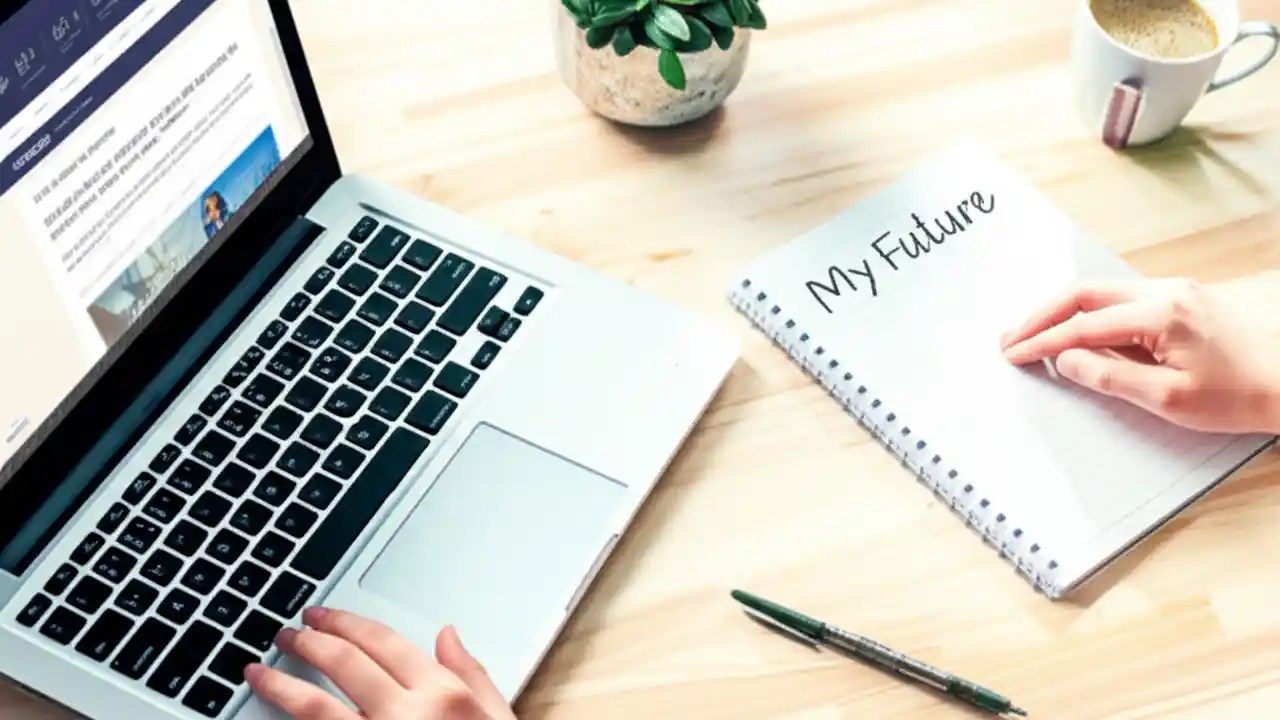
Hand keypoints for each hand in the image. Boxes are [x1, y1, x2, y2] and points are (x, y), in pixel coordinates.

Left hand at [246, 607, 517, 719]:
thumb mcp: (501, 719)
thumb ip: (474, 675)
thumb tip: (448, 635)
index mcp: (444, 696)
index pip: (385, 643)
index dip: (347, 623)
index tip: (321, 616)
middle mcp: (406, 716)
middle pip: (345, 664)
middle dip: (308, 642)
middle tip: (286, 633)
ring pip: (314, 706)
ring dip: (280, 684)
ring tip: (257, 671)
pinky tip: (268, 718)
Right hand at [1000, 278, 1279, 434]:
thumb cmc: (1242, 395)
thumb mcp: (1169, 400)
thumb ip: (1110, 377)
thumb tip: (1068, 359)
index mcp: (1161, 315)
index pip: (1083, 326)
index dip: (1042, 341)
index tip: (1014, 354)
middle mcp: (1167, 292)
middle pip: (1085, 294)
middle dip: (1042, 316)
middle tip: (1010, 338)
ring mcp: (1177, 291)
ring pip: (1103, 293)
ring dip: (1065, 313)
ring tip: (1036, 335)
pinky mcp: (1185, 299)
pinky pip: (1125, 299)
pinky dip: (1093, 314)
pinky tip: (1081, 333)